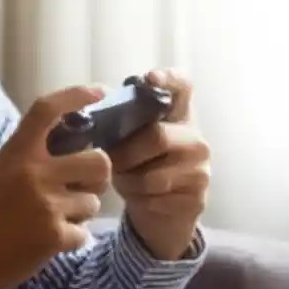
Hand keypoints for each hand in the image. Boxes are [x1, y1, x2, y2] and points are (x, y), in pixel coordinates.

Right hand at [0, 84, 113, 288]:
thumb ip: (28, 157)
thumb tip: (68, 143)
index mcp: (16, 153)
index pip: (47, 110)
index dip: (76, 96)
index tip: (98, 92)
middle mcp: (33, 173)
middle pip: (98, 160)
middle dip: (98, 175)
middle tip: (84, 185)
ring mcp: (46, 204)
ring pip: (93, 201)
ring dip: (80, 212)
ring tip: (53, 219)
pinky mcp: (54, 236)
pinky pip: (83, 232)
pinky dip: (70, 239)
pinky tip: (47, 242)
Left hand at [108, 69, 209, 259]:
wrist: (159, 209)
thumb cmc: (138, 165)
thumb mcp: (127, 141)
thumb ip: (118, 124)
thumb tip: (87, 114)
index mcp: (178, 116)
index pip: (182, 86)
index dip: (167, 79)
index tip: (149, 78)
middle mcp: (195, 139)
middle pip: (157, 136)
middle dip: (125, 152)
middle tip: (107, 161)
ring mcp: (201, 169)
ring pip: (154, 175)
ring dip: (128, 181)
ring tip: (122, 180)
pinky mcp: (196, 198)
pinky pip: (157, 199)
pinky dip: (139, 200)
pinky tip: (138, 198)